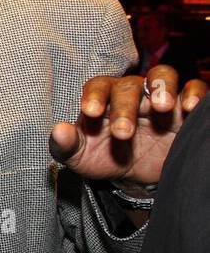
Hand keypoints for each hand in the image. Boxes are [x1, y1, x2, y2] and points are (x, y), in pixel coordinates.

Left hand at [50, 65, 205, 184]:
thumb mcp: (81, 157)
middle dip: (125, 108)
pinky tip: (189, 107)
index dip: (94, 95)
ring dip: (162, 87)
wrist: (136, 176)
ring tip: (162, 107)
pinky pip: (194, 88)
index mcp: (102, 98)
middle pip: (129, 86)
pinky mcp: (185, 108)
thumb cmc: (104, 158)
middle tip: (123, 134)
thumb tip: (58, 130)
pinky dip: (194, 93)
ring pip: (162, 76)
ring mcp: (160, 97)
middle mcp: (132, 92)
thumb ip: (65, 145)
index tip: (90, 113)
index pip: (98, 86)